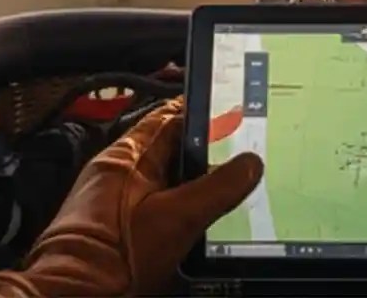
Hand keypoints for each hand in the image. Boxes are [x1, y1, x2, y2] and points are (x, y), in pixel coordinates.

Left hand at [9, 99, 261, 295]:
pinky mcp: (117, 227)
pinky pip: (156, 206)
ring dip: (193, 183)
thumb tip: (251, 164)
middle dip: (204, 152)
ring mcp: (115, 201)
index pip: (168, 118)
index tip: (232, 111)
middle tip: (243, 152)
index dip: (201, 112)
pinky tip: (200, 219)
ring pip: (165, 180)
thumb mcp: (178, 218)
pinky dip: (179, 207)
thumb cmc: (117, 255)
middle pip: (170, 150)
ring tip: (230, 185)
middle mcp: (118, 172)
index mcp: (126, 156)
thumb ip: (217, 188)